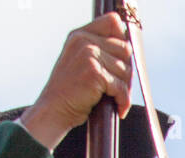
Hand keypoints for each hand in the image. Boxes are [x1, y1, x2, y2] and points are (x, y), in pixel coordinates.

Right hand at [19, 12, 133, 149]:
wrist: (55, 109)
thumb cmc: (71, 91)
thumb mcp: (81, 62)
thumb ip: (99, 51)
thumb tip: (130, 50)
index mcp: (81, 35)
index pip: (113, 22)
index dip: (122, 40)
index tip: (121, 60)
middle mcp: (85, 41)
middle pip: (124, 49)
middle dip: (126, 71)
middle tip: (120, 88)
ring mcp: (89, 55)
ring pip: (125, 69)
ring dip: (124, 88)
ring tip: (114, 98)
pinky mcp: (94, 73)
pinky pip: (121, 87)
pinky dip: (123, 101)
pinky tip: (118, 109)